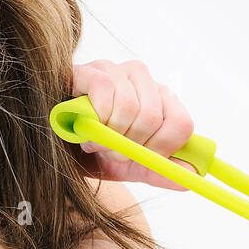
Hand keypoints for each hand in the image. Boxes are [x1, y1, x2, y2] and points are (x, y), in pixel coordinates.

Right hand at [70, 59, 197, 189]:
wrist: (59, 147)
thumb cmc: (97, 152)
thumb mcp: (132, 167)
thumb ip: (159, 171)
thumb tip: (189, 179)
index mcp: (161, 100)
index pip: (181, 123)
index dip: (161, 149)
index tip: (141, 157)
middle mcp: (143, 79)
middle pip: (154, 117)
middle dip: (130, 145)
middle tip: (112, 151)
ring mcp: (116, 70)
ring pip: (130, 105)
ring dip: (109, 134)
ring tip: (95, 141)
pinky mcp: (88, 69)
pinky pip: (104, 89)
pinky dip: (96, 116)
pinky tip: (86, 125)